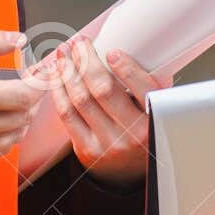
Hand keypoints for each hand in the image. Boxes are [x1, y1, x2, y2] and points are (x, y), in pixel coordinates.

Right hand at [0, 29, 41, 167]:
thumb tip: (20, 38)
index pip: (23, 96)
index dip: (40, 84)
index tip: (41, 73)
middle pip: (23, 116)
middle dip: (32, 98)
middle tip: (28, 81)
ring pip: (15, 135)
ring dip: (23, 117)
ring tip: (15, 99)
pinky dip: (9, 134)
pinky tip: (1, 118)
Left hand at [38, 36, 170, 185]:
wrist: (130, 170)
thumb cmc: (143, 130)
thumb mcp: (157, 109)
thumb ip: (151, 84)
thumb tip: (138, 50)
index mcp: (154, 121)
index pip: (143, 89)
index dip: (126, 68)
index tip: (112, 51)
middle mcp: (131, 135)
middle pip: (103, 90)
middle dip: (87, 61)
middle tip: (80, 44)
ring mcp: (107, 144)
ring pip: (80, 100)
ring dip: (68, 72)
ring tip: (64, 55)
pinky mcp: (86, 149)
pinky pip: (67, 114)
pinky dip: (59, 91)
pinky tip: (57, 76)